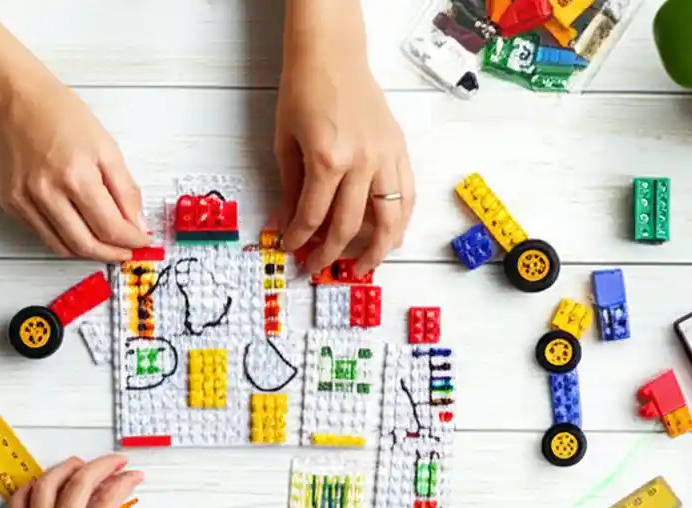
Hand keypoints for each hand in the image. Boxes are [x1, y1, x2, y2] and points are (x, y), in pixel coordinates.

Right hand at [0, 80, 149, 261]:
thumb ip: (126, 190)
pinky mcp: (11, 203)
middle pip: (86, 244)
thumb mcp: (107, 147)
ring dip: (88, 251)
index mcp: (76, 176)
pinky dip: (65, 238)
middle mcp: (47, 192)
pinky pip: (43, 234)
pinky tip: (79, 228)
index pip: (110, 227)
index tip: (142, 240)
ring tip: (105, 244)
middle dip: (111, 253)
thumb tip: (137, 224)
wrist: (16, 101)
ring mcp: (25, 201)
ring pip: (62, 247)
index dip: (131, 240)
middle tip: (126, 251)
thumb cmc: (61, 116)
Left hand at [0, 455, 153, 507]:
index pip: (109, 498)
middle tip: (118, 461)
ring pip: (49, 483)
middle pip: (81, 481)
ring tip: (82, 463)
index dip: (125, 481)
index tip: (135, 476)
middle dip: (103, 464)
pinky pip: (21, 501)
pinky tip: (44, 484)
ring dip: (67, 467)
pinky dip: (31, 486)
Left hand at [276, 5, 413, 274]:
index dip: (299, 238)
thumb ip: (289, 188)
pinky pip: (406, 194)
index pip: (313, 215)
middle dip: (332, 253)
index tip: (291, 250)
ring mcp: (385, 156)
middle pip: (349, 225)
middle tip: (320, 268)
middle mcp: (361, 162)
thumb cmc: (304, 91)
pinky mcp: (399, 149)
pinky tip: (391, 236)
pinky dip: (401, 220)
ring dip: (377, 249)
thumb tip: (285, 224)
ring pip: (389, 218)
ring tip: (365, 267)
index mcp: (327, 159)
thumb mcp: (286, 142)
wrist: (332, 55)